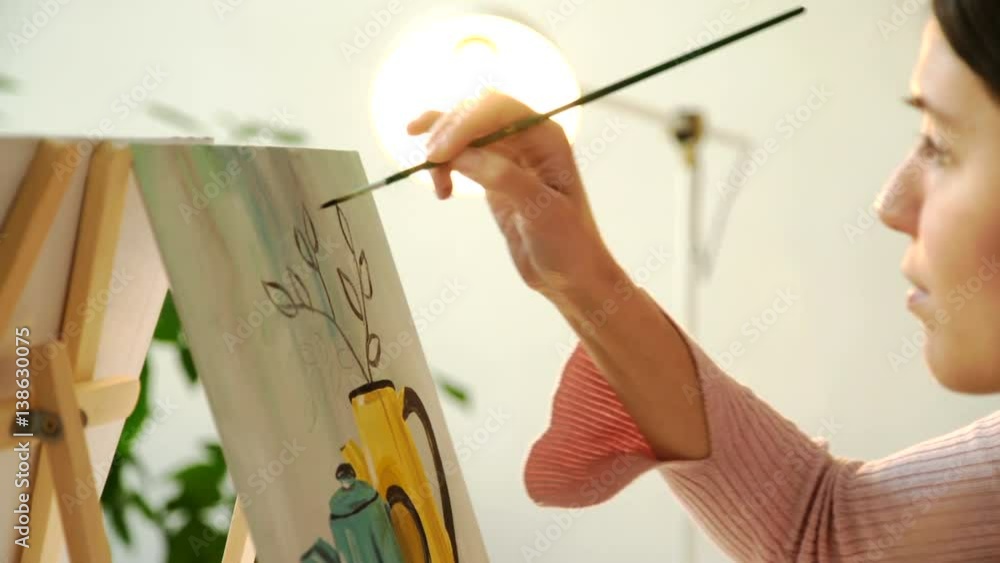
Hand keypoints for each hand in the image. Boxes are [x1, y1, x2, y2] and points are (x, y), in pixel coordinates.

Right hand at [407, 92, 622, 300]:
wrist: (570, 275)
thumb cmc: (568, 243)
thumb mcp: (541, 211)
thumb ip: (504, 178)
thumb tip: (462, 156)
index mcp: (546, 137)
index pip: (497, 109)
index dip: (464, 123)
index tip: (439, 153)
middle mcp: (527, 138)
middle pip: (476, 114)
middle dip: (448, 132)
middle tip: (430, 164)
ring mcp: (509, 155)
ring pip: (464, 133)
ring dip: (442, 149)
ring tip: (438, 183)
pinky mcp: (493, 174)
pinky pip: (462, 155)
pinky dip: (445, 166)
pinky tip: (442, 189)